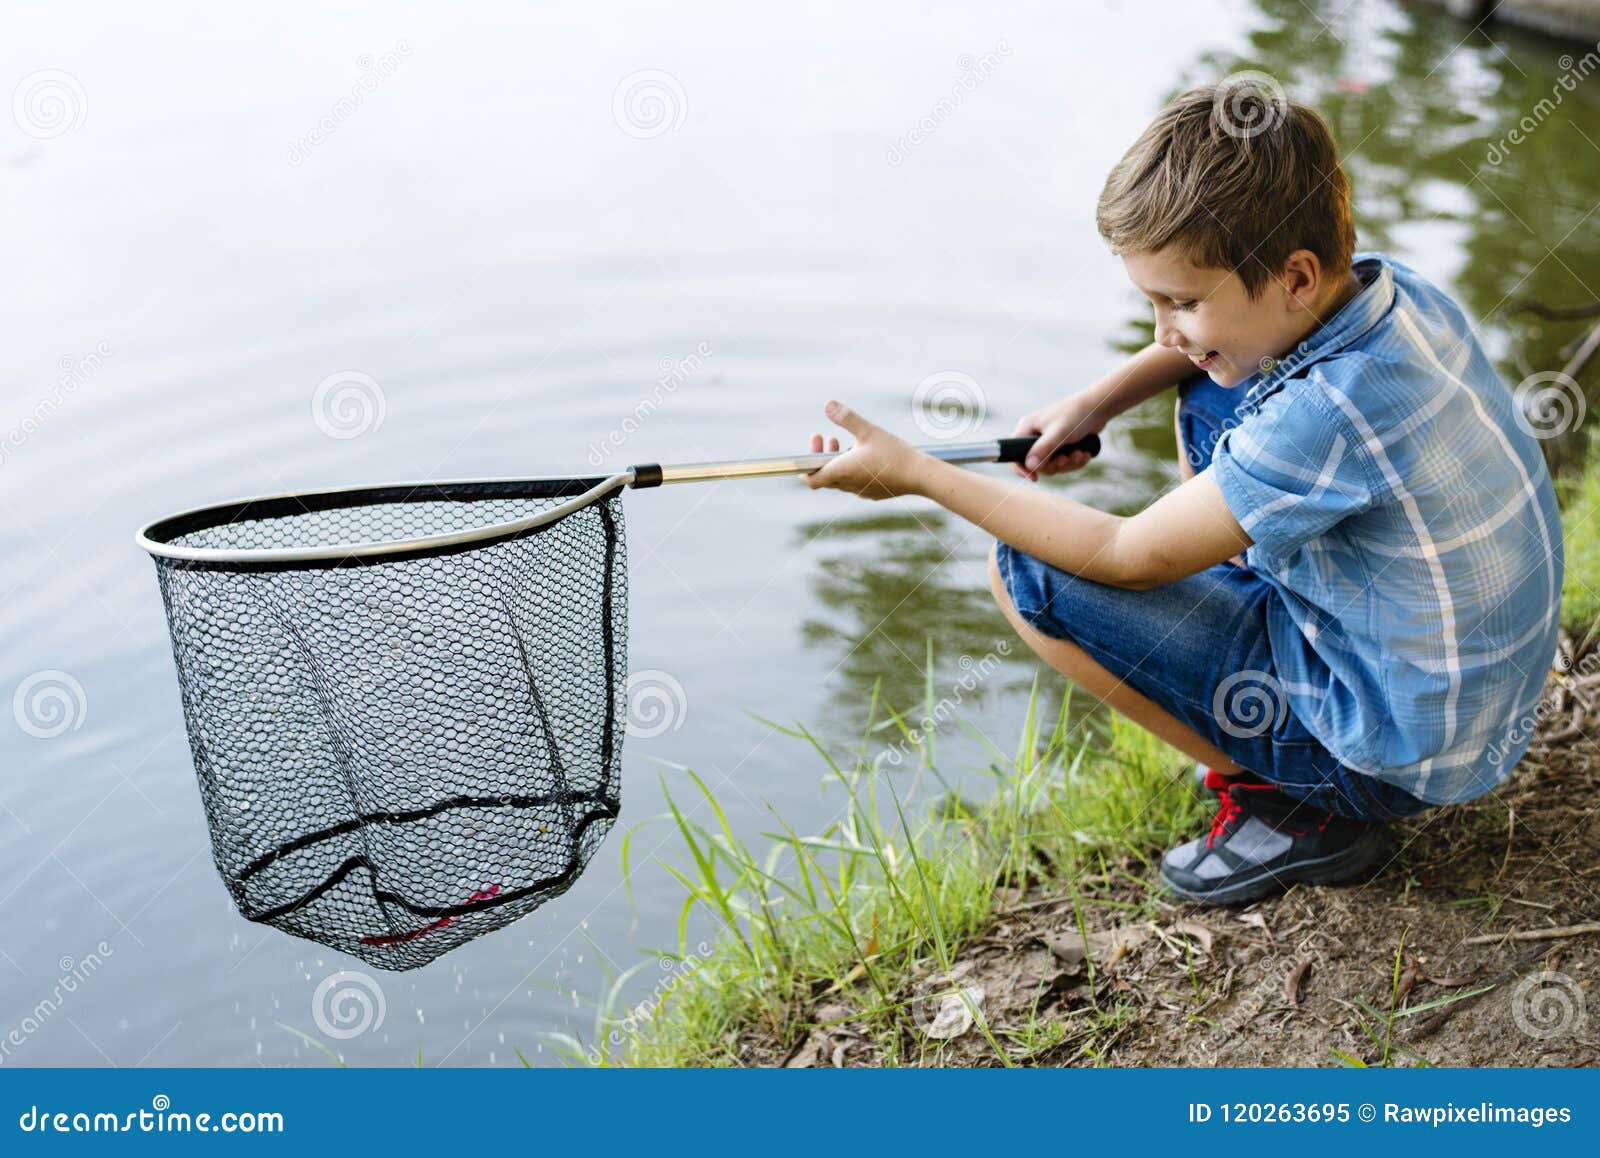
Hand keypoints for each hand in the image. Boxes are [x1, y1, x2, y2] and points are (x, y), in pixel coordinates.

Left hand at [802, 401, 926, 500]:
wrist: (920, 477)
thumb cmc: (894, 454)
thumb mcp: (869, 431)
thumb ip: (846, 418)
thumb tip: (827, 405)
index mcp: (842, 472)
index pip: (811, 479)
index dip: (805, 466)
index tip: (813, 447)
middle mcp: (849, 485)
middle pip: (825, 476)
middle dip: (823, 456)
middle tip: (829, 438)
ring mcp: (861, 491)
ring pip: (841, 479)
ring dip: (838, 461)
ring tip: (848, 443)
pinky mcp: (874, 493)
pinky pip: (856, 483)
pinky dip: (853, 469)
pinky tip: (867, 455)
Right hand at [1011, 395, 1104, 481]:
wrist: (1099, 408)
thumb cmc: (1077, 414)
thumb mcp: (1059, 433)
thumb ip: (1043, 449)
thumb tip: (1030, 466)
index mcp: (1027, 428)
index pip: (1014, 453)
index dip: (1021, 468)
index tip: (1034, 478)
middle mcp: (1034, 435)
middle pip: (1036, 464)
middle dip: (1054, 465)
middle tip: (1066, 458)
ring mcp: (1048, 441)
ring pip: (1052, 465)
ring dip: (1068, 463)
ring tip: (1080, 453)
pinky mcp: (1061, 446)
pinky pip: (1063, 463)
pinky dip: (1075, 461)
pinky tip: (1085, 453)